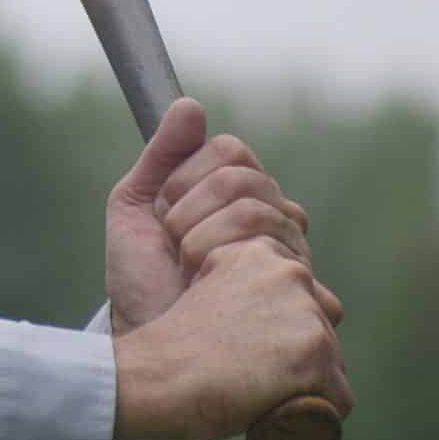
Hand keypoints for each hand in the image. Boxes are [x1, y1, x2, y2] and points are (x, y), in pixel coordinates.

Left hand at [103, 98, 319, 333]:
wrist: (145, 335)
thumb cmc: (140, 276)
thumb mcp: (135, 206)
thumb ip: (161, 154)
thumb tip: (190, 105)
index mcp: (239, 193)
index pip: (231, 150)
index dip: (185, 178)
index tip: (161, 212)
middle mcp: (276, 218)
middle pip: (243, 179)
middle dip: (188, 211)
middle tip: (173, 246)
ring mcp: (293, 255)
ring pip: (259, 212)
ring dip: (203, 242)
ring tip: (189, 271)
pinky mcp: (302, 295)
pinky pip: (280, 259)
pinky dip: (228, 269)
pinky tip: (212, 286)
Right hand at [113, 235, 353, 439]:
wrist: (157, 373)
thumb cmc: (176, 343)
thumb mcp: (212, 287)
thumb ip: (252, 289)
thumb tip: (280, 316)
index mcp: (261, 253)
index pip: (300, 293)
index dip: (277, 326)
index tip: (247, 341)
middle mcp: (291, 273)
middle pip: (320, 326)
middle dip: (296, 354)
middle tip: (251, 368)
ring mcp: (306, 313)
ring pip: (331, 362)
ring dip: (305, 382)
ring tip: (259, 389)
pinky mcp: (315, 353)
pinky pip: (338, 398)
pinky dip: (315, 413)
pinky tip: (278, 409)